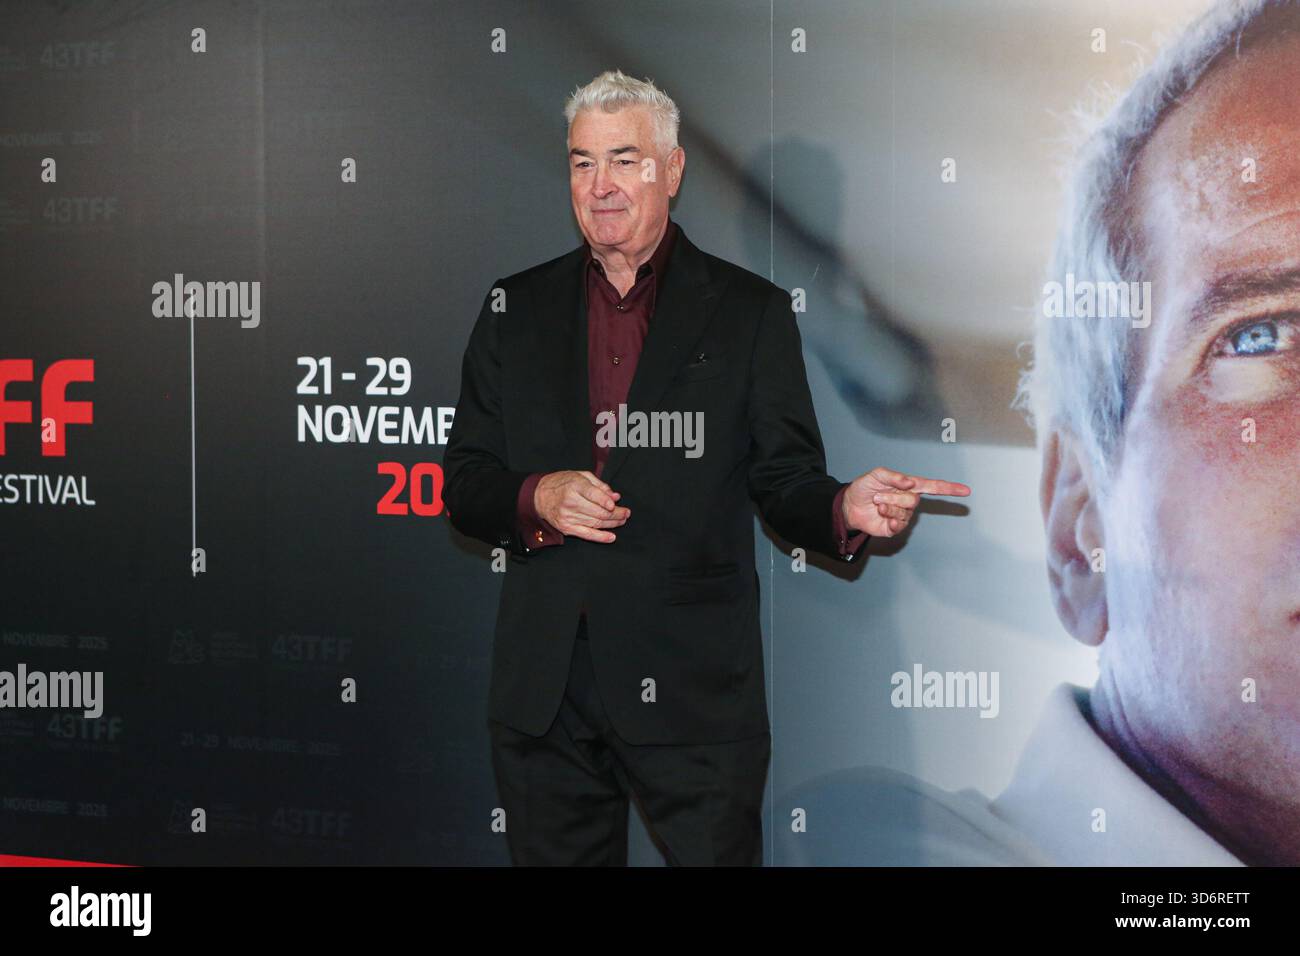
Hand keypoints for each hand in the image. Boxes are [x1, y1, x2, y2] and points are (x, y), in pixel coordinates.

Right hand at [535, 470, 629, 543]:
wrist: (539, 496)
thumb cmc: (561, 484)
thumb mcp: (580, 476)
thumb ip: (599, 485)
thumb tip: (614, 496)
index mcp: (574, 485)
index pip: (593, 494)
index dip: (606, 501)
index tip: (616, 505)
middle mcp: (570, 501)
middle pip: (598, 511)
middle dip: (616, 514)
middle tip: (626, 513)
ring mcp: (568, 516)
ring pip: (595, 523)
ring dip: (612, 523)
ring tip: (622, 520)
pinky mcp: (566, 528)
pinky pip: (586, 534)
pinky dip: (600, 537)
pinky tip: (611, 537)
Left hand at [842, 466, 969, 537]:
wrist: (849, 505)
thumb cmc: (865, 488)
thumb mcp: (876, 475)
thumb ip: (893, 476)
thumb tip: (910, 483)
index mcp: (909, 486)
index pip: (933, 487)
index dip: (949, 488)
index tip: (966, 490)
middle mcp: (909, 501)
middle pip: (913, 500)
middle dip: (893, 497)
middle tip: (878, 495)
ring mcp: (903, 516)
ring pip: (904, 512)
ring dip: (887, 506)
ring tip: (877, 503)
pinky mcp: (895, 528)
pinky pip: (900, 525)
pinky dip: (891, 519)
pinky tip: (883, 514)